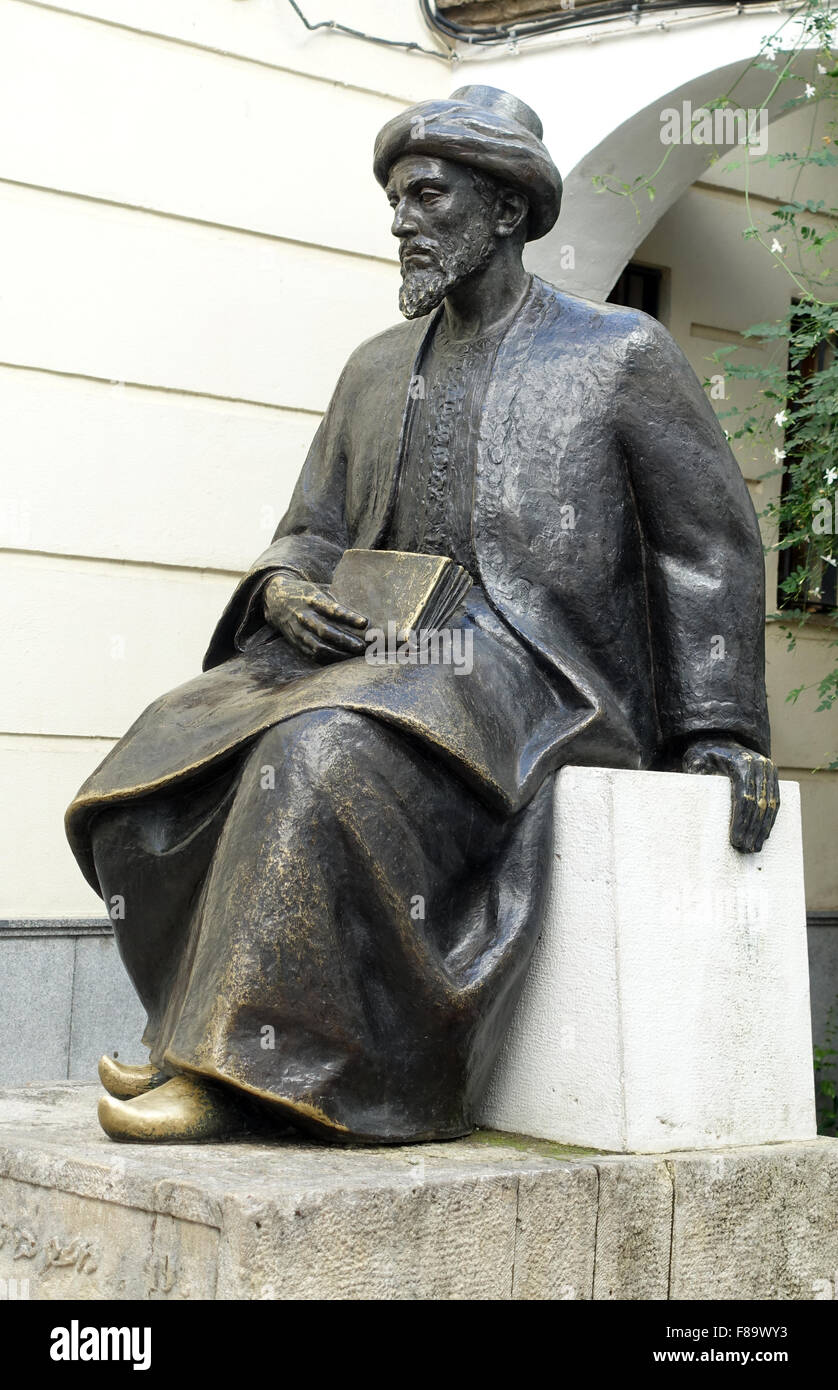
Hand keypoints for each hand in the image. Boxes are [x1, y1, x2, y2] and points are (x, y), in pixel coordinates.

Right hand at [263, 573, 366, 662]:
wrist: (275, 599)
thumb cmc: (305, 594)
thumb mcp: (318, 590)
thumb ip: (335, 601)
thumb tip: (361, 610)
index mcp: (312, 599)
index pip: (333, 609)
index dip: (349, 617)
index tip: (365, 623)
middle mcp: (303, 616)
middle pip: (326, 631)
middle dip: (345, 640)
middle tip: (362, 646)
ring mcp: (298, 630)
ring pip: (318, 646)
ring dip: (337, 653)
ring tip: (353, 655)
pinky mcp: (295, 641)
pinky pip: (311, 653)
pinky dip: (326, 658)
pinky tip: (340, 660)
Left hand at [681, 736, 779, 853]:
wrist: (718, 739)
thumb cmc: (703, 754)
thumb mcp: (695, 762)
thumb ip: (696, 778)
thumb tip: (694, 801)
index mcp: (741, 762)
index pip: (744, 797)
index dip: (741, 821)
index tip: (735, 841)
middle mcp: (759, 764)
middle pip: (759, 803)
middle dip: (753, 829)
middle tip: (746, 849)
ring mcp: (769, 768)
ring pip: (770, 804)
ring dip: (763, 829)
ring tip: (755, 848)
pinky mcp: (772, 774)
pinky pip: (775, 800)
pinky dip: (769, 819)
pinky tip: (763, 835)